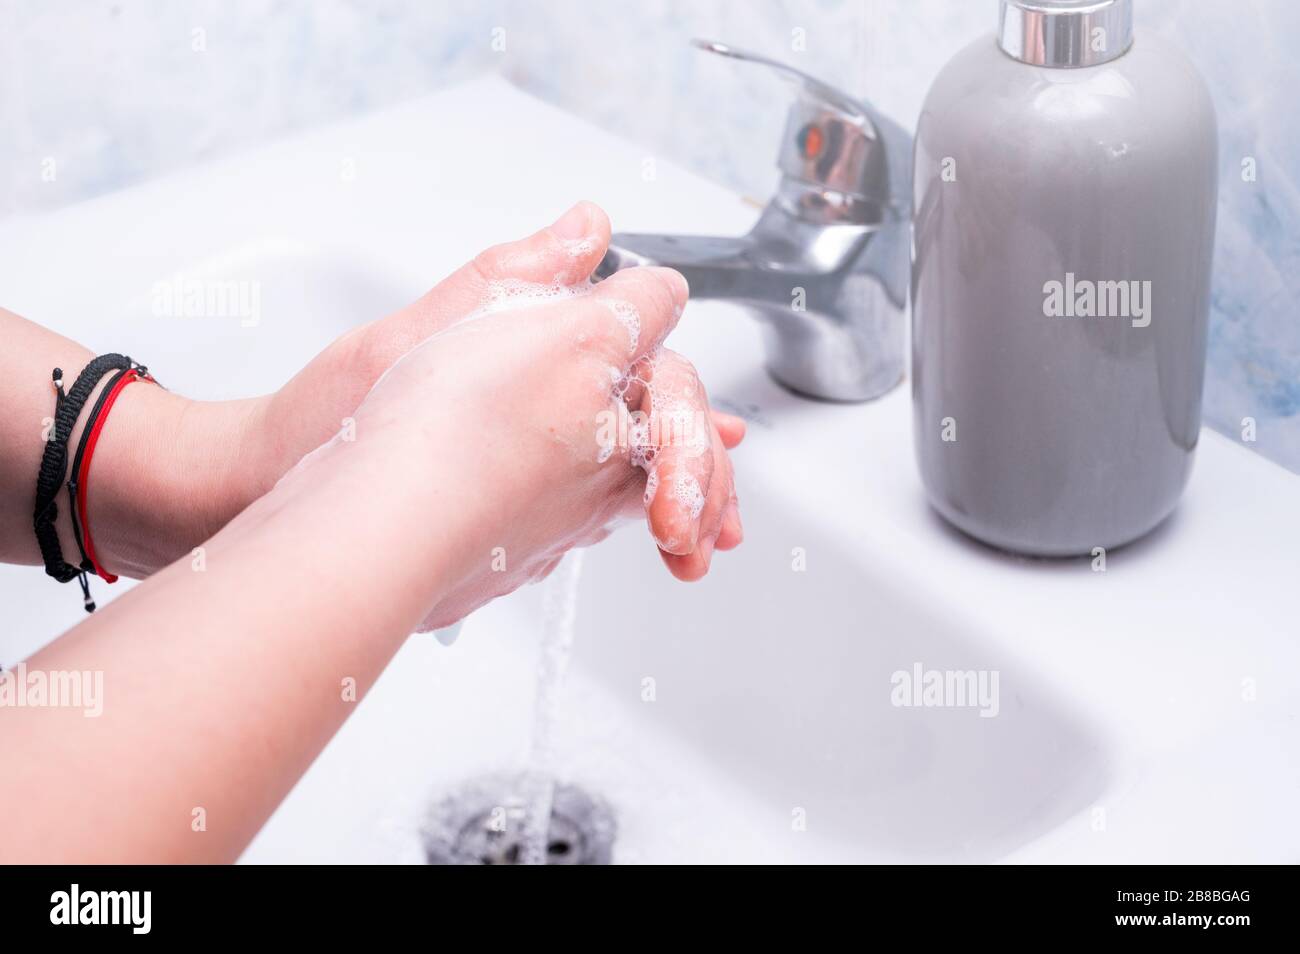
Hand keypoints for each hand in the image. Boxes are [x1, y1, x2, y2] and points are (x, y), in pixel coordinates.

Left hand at [265, 201, 742, 628]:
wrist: (278, 498)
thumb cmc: (332, 418)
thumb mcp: (415, 339)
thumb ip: (506, 282)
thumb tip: (591, 221)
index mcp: (533, 348)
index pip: (642, 357)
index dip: (683, 402)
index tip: (711, 439)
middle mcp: (546, 400)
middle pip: (653, 422)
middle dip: (693, 471)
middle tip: (698, 525)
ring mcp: (540, 457)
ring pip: (637, 470)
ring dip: (681, 502)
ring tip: (693, 547)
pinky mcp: (527, 507)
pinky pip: (600, 509)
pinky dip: (637, 524)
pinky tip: (659, 546)